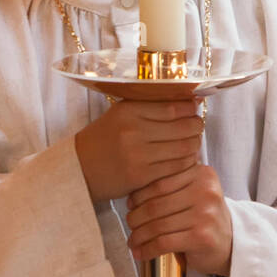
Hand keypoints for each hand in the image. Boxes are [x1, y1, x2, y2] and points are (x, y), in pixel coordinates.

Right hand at [74, 96, 203, 202]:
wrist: (78, 170)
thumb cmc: (104, 139)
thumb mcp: (121, 114)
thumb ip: (150, 106)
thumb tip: (191, 99)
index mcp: (128, 110)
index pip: (173, 106)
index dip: (191, 107)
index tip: (195, 108)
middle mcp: (133, 131)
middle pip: (183, 127)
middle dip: (197, 126)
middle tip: (197, 126)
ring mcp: (137, 155)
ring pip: (183, 148)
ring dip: (194, 145)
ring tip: (193, 142)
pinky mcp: (140, 176)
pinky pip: (175, 168)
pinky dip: (186, 163)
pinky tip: (185, 158)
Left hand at [126, 164, 232, 276]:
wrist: (231, 243)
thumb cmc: (204, 217)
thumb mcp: (194, 192)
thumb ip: (172, 186)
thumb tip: (131, 195)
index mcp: (202, 174)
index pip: (160, 182)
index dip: (139, 195)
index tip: (131, 205)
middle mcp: (206, 190)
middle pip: (156, 204)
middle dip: (136, 218)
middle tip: (130, 225)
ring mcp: (206, 214)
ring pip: (157, 225)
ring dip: (139, 236)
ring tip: (133, 241)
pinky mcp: (202, 237)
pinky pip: (163, 243)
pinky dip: (147, 249)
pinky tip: (141, 252)